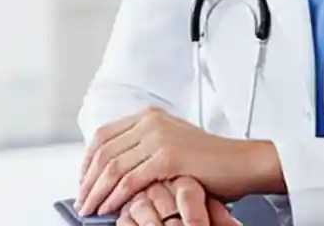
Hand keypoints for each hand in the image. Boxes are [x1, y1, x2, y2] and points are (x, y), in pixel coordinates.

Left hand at [76, 106, 264, 215]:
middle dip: (87, 179)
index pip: (104, 135)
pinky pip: (130, 180)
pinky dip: (115, 197)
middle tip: (81, 199)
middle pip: (103, 151)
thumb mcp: (173, 144)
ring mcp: (158, 138)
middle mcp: (150, 122)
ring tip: (90, 208)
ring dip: (96, 191)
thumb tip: (116, 168)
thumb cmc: (211, 161)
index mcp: (149, 116)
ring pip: (113, 167)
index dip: (87, 160)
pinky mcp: (167, 158)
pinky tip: (109, 208)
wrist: (242, 163)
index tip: (83, 180)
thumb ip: (145, 148)